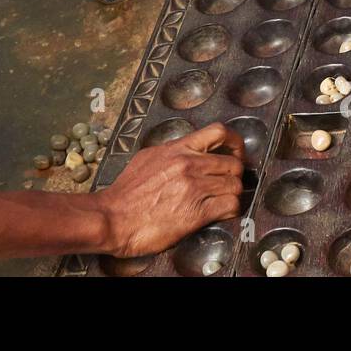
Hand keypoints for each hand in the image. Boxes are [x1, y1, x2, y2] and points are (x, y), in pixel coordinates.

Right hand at [94, 123, 244, 257]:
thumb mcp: (146, 159)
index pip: (218, 132)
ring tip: (223, 199)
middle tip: (229, 183)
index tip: (236, 153)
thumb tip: (185, 151)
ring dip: (232, 194)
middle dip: (234, 175)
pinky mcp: (197, 213)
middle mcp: (189, 164)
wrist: (114, 218)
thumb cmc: (126, 193)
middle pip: (233, 163)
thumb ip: (171, 153)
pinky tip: (220, 213)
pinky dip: (230, 210)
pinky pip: (230, 206)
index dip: (235, 142)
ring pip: (235, 186)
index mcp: (177, 149)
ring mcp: (195, 188)